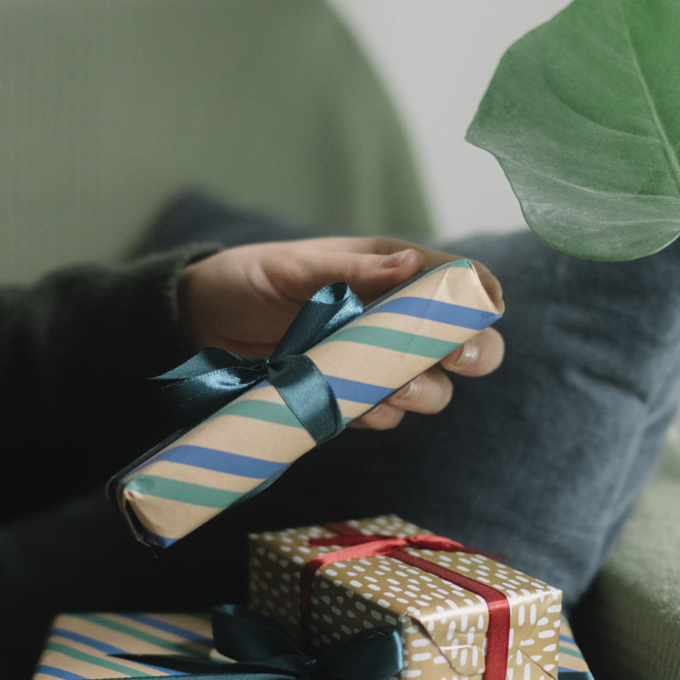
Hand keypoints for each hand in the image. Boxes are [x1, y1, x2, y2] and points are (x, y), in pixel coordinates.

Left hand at [178, 237, 503, 429]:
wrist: (199, 325)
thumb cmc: (249, 278)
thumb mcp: (294, 267)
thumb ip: (352, 271)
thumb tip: (409, 264)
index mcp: (392, 271)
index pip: (459, 282)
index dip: (479, 297)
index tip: (480, 309)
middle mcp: (395, 320)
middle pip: (466, 344)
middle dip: (472, 353)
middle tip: (453, 358)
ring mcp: (376, 364)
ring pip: (432, 388)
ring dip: (422, 391)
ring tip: (393, 388)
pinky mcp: (351, 400)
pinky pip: (384, 416)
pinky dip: (379, 415)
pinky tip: (359, 405)